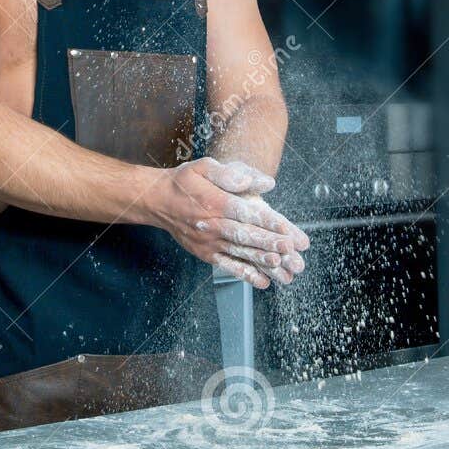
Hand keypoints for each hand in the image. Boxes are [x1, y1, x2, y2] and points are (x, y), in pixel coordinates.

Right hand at [144, 157, 309, 289]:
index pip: (245, 212)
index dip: (268, 221)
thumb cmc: (184, 182)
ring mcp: (208, 242)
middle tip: (291, 248)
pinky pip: (228, 266)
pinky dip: (246, 275)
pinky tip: (264, 281)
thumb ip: (229, 173)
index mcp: (215, 202)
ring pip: (239, 252)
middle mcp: (212, 225)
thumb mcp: (203, 167)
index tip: (287, 228)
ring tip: (283, 266)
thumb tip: (257, 181)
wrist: (157, 201)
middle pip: (245, 235)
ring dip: (262, 260)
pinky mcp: (206, 254)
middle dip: (270, 242)